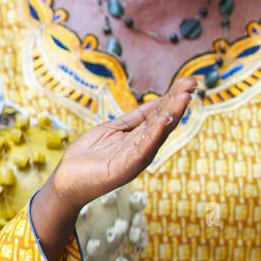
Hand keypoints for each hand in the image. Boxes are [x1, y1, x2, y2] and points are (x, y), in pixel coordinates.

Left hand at [47, 77, 195, 211]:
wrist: (67, 179)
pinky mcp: (125, 168)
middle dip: (178, 102)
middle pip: (164, 121)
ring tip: (184, 97)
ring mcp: (135, 158)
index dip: (173, 97)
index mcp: (139, 138)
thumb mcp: (113, 129)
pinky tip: (163, 120)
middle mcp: (142, 148)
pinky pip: (142, 149)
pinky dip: (154, 135)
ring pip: (158, 133)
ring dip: (172, 114)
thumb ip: (134, 119)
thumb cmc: (88, 155)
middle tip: (193, 83)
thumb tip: (157, 103)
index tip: (188, 82)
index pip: (160, 114)